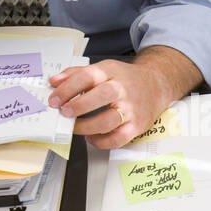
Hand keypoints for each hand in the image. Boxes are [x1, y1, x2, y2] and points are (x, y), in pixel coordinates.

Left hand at [48, 59, 169, 148]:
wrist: (156, 86)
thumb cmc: (126, 79)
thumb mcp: (103, 69)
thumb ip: (77, 74)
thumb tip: (54, 82)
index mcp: (110, 72)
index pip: (88, 76)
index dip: (68, 88)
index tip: (54, 99)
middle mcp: (122, 89)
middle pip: (102, 96)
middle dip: (79, 106)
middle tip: (65, 113)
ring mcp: (131, 109)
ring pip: (109, 120)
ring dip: (87, 126)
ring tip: (75, 127)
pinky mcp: (137, 126)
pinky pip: (118, 139)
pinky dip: (101, 142)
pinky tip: (91, 137)